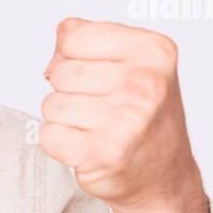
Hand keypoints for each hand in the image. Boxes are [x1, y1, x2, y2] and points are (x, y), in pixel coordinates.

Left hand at [40, 17, 204, 212]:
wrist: (163, 176)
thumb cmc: (142, 115)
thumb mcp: (132, 62)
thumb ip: (87, 38)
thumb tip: (54, 54)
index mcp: (154, 51)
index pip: (73, 36)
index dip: (73, 56)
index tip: (98, 74)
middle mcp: (145, 84)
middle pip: (60, 73)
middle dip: (68, 90)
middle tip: (99, 107)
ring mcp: (125, 120)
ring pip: (51, 105)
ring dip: (64, 119)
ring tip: (95, 127)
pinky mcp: (103, 153)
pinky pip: (48, 135)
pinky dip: (60, 143)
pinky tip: (87, 146)